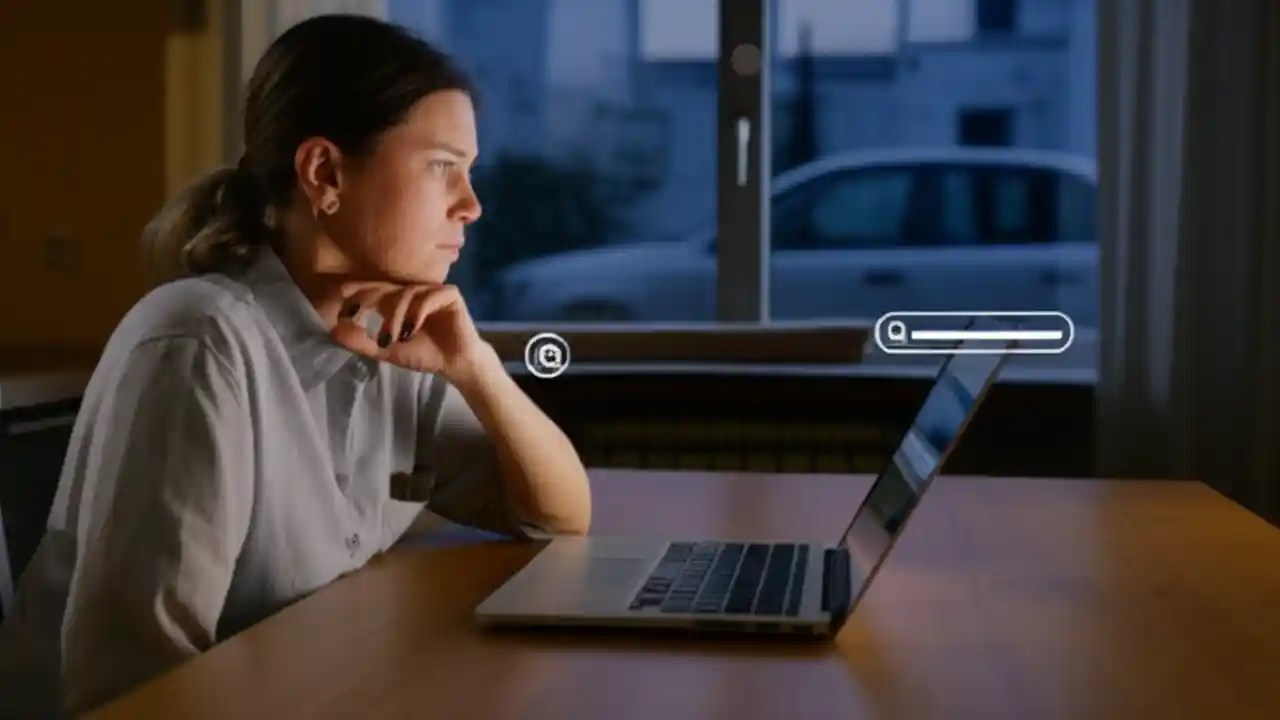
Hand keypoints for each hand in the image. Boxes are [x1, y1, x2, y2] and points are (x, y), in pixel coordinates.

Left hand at [329, 281, 495, 383]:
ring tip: (392, 338)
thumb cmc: (424, 354)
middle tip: (357, 313)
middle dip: (370, 299)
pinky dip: (417, 312)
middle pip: (387, 286)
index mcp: (398, 300)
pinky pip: (430, 296)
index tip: (341, 302)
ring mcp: (432, 291)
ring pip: (406, 292)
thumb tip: (333, 331)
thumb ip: (363, 342)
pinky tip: (411, 331)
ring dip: (395, 315)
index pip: (375, 289)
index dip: (358, 292)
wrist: (455, 364)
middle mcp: (414, 291)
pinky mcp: (450, 295)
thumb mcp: (387, 350)